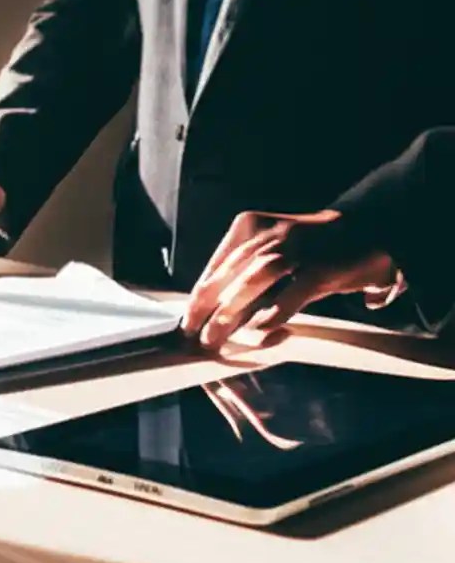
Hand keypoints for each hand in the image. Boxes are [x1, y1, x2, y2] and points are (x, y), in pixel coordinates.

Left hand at [183, 210, 398, 349]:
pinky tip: (259, 331)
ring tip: (216, 338)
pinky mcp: (324, 266)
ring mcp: (300, 246)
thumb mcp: (274, 246)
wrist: (376, 224)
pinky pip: (294, 291)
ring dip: (231, 312)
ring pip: (254, 279)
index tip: (186, 319)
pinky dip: (274, 312)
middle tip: (193, 334)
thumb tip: (213, 306)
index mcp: (252, 225)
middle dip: (206, 307)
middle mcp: (272, 232)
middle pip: (229, 272)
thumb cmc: (318, 244)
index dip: (200, 294)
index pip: (217, 263)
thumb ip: (246, 268)